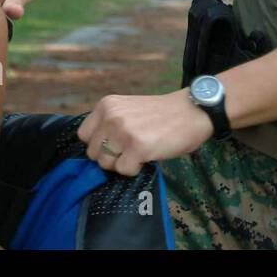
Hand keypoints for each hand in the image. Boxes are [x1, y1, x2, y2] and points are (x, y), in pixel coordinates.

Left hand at [77, 90, 214, 176]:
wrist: (192, 111)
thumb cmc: (162, 113)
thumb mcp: (128, 109)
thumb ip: (110, 123)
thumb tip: (96, 149)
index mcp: (107, 105)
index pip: (84, 135)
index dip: (98, 143)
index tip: (115, 143)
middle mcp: (111, 116)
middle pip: (93, 153)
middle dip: (109, 156)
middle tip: (130, 150)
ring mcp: (123, 132)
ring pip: (106, 164)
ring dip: (122, 163)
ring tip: (140, 152)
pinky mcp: (138, 147)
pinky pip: (124, 170)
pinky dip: (135, 169)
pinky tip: (148, 156)